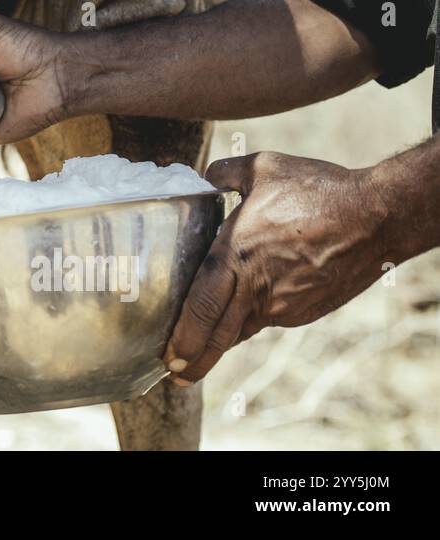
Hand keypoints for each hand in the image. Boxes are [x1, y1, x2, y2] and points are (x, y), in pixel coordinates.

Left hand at [165, 151, 387, 383]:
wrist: (375, 217)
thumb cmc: (317, 190)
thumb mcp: (263, 168)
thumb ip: (226, 173)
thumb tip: (207, 175)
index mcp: (236, 255)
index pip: (200, 305)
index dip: (182, 335)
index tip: (166, 354)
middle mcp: (256, 287)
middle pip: (217, 334)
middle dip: (193, 358)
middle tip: (175, 374)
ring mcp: (283, 304)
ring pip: (242, 329)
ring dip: (220, 344)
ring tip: (200, 355)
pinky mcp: (305, 309)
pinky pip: (269, 319)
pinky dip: (251, 322)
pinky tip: (242, 318)